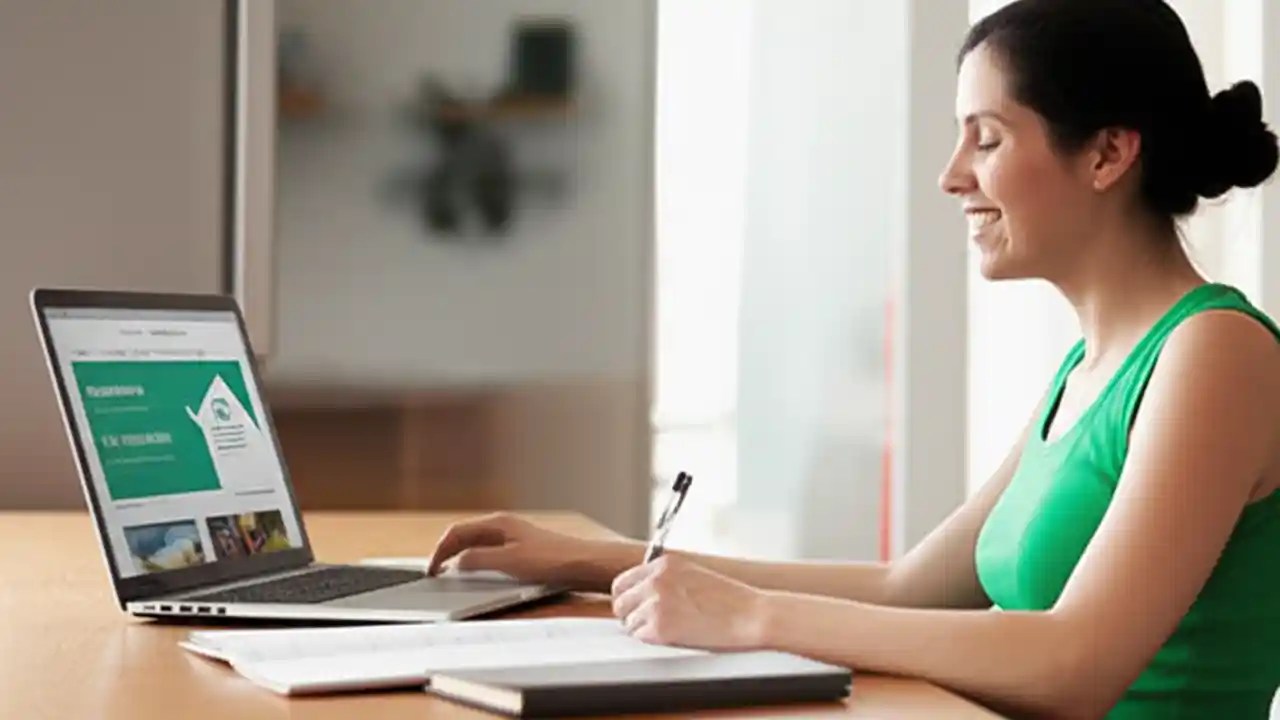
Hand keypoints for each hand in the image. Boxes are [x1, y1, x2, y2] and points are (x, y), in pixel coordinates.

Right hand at [427, 512, 635, 590]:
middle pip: (466, 536)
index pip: (457, 532)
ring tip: (450, 575)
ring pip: (477, 545)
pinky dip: (477, 563)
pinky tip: (478, 576)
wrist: (583, 564)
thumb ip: (479, 560)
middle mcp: (504, 527)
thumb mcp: (509, 562)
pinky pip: (490, 553)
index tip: (431, 570)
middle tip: (435, 573)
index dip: (439, 551)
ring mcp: (514, 538)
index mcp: (498, 524)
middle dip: (447, 553)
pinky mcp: (523, 550)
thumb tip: (457, 562)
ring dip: (461, 558)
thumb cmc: (551, 560)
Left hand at [611, 554, 769, 650]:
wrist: (752, 616)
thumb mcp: (694, 575)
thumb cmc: (732, 600)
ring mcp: (655, 603)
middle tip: (648, 622)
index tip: (635, 606)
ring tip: (670, 629)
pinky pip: (639, 637)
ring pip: (628, 622)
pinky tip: (674, 636)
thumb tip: (643, 593)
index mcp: (664, 564)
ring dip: (643, 628)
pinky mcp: (659, 627)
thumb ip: (666, 579)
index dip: (629, 597)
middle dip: (630, 614)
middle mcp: (655, 580)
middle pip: (619, 602)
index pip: (623, 581)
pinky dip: (652, 640)